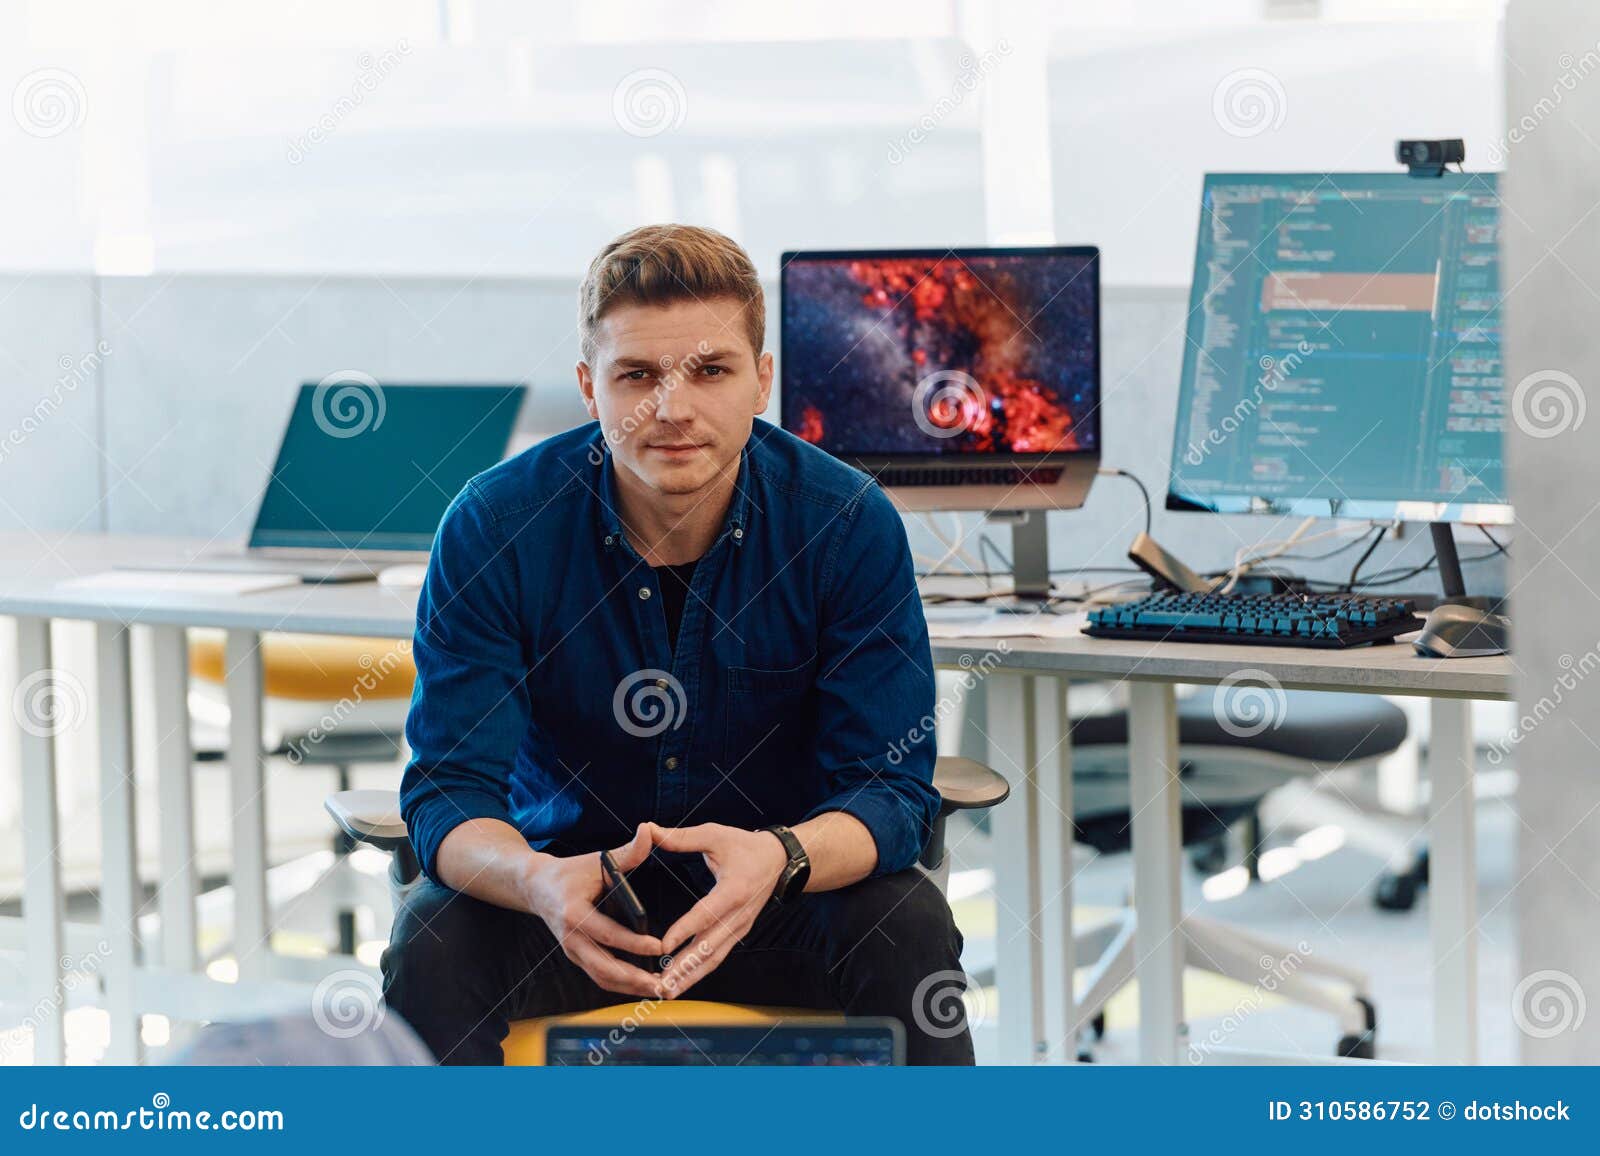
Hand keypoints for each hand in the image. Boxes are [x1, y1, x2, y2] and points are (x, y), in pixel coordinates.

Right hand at [523, 823, 664, 998]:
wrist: (536, 886)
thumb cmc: (571, 872)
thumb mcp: (597, 861)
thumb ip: (626, 852)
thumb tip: (649, 831)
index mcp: (574, 913)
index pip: (608, 933)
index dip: (634, 942)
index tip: (659, 946)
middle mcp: (570, 937)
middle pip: (603, 967)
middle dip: (633, 978)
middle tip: (662, 983)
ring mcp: (571, 951)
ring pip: (601, 977)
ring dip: (629, 987)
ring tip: (658, 989)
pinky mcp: (576, 957)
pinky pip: (599, 976)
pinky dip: (620, 984)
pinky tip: (642, 985)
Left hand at [650, 822, 788, 998]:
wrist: (778, 860)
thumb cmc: (745, 846)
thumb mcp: (715, 835)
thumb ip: (682, 837)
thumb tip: (649, 830)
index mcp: (733, 889)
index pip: (706, 914)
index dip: (685, 930)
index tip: (664, 946)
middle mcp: (738, 915)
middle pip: (709, 946)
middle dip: (684, 968)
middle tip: (660, 984)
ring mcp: (740, 927)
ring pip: (713, 958)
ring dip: (690, 976)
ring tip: (666, 991)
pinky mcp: (737, 934)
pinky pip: (717, 956)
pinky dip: (699, 972)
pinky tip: (680, 982)